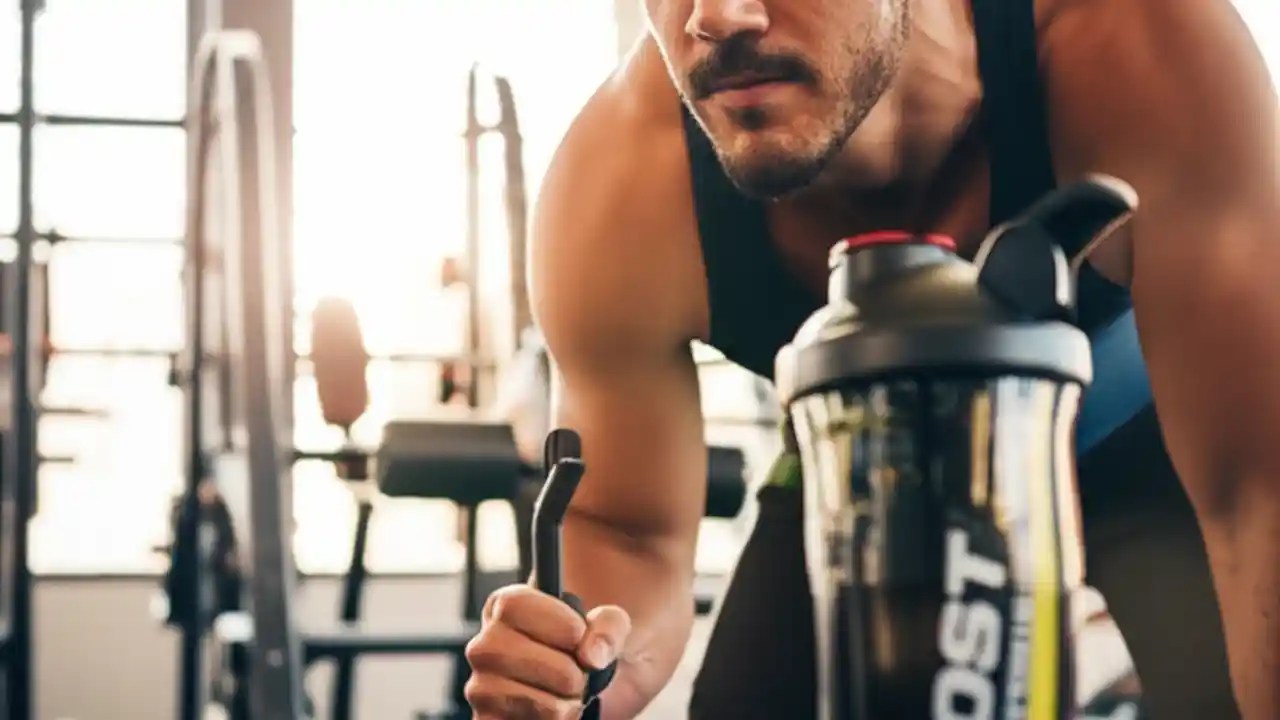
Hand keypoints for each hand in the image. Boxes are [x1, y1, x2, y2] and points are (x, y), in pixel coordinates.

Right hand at [465, 584, 630, 718]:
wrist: (598, 691)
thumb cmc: (593, 649)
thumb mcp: (611, 624)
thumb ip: (608, 626)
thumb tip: (591, 655)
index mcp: (505, 608)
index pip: (514, 605)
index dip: (556, 622)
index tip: (579, 636)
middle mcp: (485, 646)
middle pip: (516, 654)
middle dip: (565, 670)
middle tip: (578, 673)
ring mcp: (480, 687)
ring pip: (527, 697)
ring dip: (563, 702)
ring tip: (568, 694)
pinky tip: (555, 711)